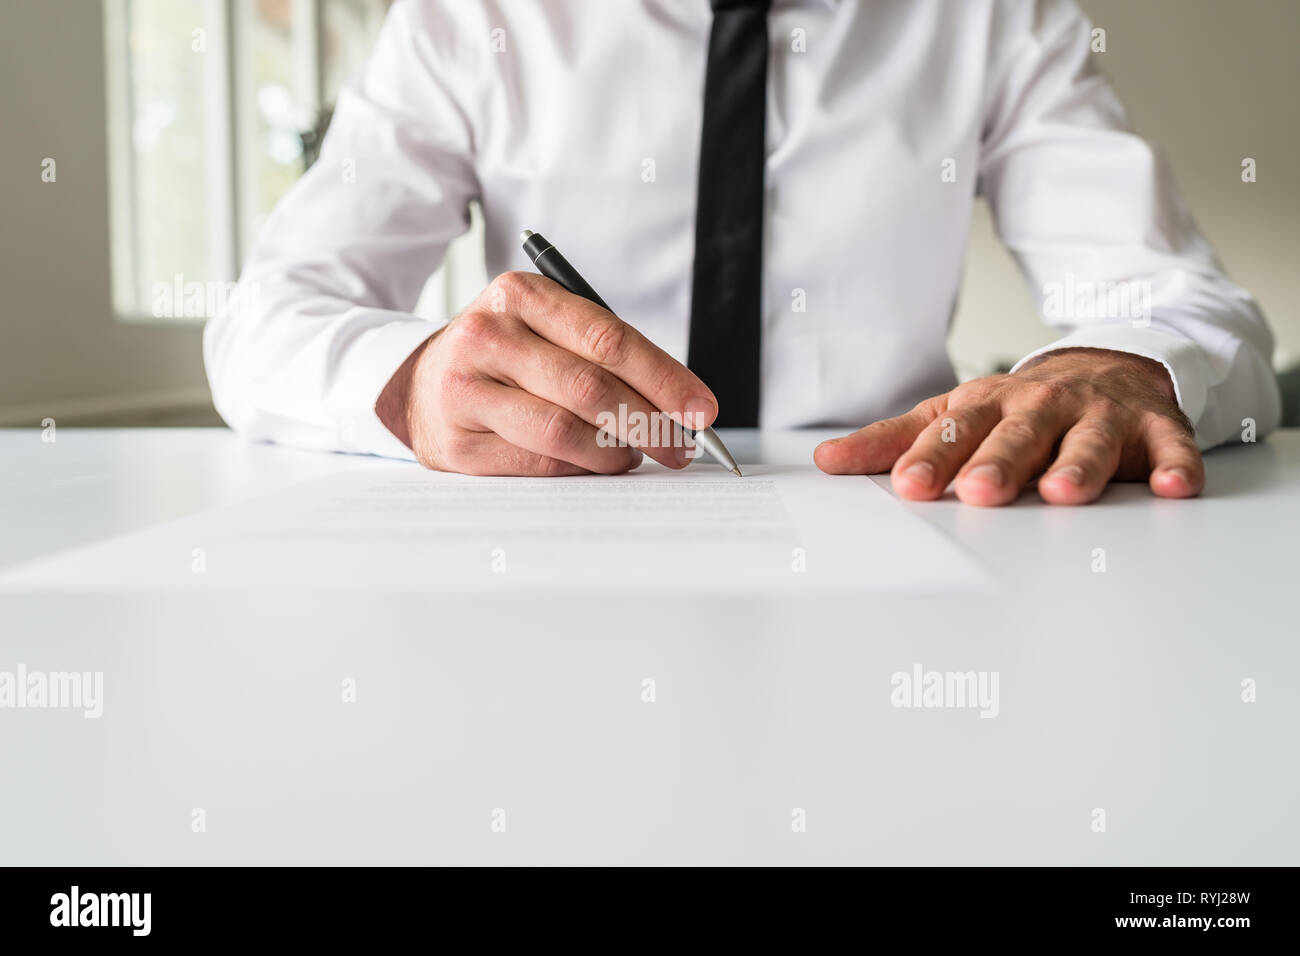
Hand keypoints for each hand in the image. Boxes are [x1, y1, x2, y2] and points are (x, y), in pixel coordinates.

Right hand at [376, 271, 717, 474]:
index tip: (701, 410)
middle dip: (649, 423)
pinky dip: (579, 471)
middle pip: (590, 388)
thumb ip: (606, 356)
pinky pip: (538, 465)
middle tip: (681, 448)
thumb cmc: (507, 358)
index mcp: (520, 295)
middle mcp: (486, 336)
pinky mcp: (456, 445)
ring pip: (563, 431)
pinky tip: (595, 466)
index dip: (664, 378)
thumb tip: (681, 409)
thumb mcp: (547, 331)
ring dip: (614, 452)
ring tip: (634, 455)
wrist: (421, 383)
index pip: (608, 339)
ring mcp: (464, 390)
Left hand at [813, 348, 1202, 504]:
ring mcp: (1099, 414)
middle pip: (1017, 435)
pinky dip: (1175, 463)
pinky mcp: (1154, 426)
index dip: (931, 458)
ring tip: (1062, 494)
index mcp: (987, 407)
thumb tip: (826, 461)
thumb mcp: (952, 416)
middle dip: (998, 463)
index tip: (908, 486)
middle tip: (978, 492)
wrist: (1103, 369)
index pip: (953, 432)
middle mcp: (1041, 407)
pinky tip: (1175, 486)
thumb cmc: (1018, 408)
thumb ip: (893, 443)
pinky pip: (1168, 445)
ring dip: (1078, 465)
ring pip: (1088, 441)